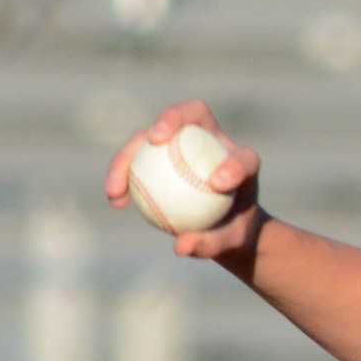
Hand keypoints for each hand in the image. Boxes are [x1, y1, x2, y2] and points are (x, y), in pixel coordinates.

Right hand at [105, 100, 264, 264]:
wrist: (223, 227)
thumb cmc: (231, 233)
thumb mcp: (228, 244)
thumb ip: (210, 244)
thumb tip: (180, 246)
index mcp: (243, 162)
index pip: (242, 157)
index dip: (232, 164)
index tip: (217, 184)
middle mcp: (214, 141)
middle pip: (194, 114)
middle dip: (173, 117)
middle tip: (155, 139)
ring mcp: (186, 141)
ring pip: (154, 133)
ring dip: (131, 151)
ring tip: (118, 186)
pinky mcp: (163, 150)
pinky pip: (139, 156)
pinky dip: (125, 174)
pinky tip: (116, 199)